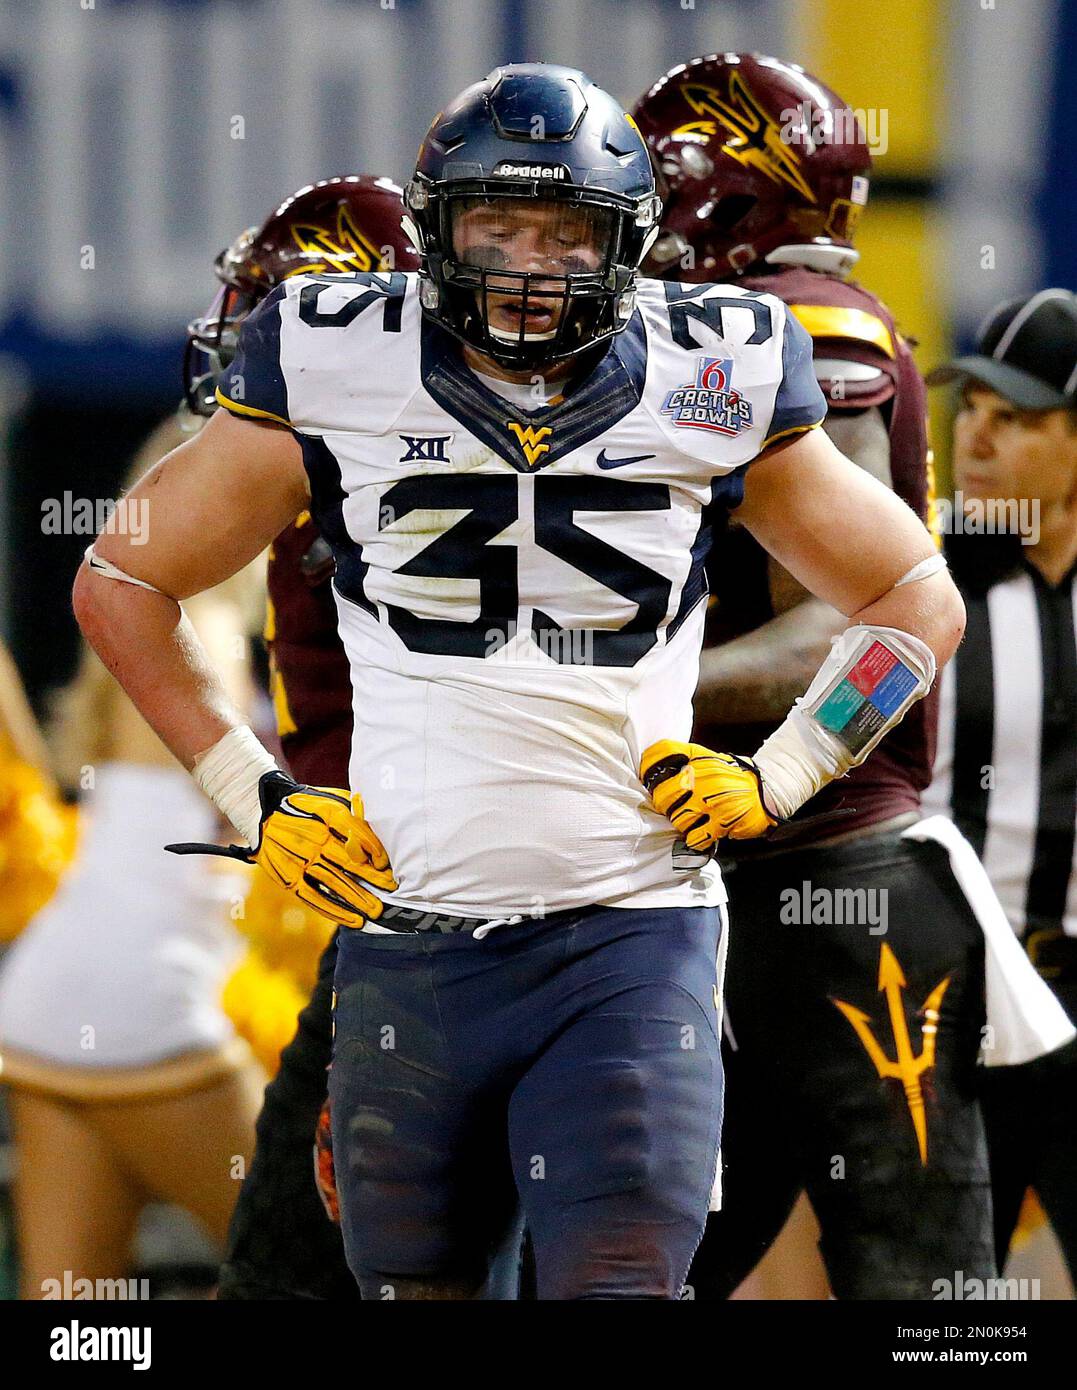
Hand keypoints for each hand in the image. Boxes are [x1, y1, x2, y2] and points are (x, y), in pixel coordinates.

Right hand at [167, 771, 395, 927]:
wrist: (264, 810)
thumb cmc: (307, 806)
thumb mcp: (331, 800)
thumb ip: (354, 815)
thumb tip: (379, 836)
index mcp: (326, 816)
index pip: (356, 834)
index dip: (375, 851)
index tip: (387, 864)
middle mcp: (313, 838)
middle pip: (348, 862)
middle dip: (373, 878)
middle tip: (392, 891)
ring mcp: (300, 859)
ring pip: (334, 882)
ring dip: (357, 898)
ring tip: (376, 911)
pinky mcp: (288, 877)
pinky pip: (314, 897)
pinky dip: (335, 910)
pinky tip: (353, 919)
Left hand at [640, 740, 778, 848]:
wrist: (768, 789)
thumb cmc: (733, 777)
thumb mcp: (709, 759)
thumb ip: (684, 758)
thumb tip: (651, 766)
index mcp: (699, 758)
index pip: (662, 753)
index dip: (648, 767)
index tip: (647, 780)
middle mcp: (703, 777)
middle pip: (662, 795)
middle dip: (664, 805)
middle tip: (673, 808)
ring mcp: (712, 800)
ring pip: (677, 819)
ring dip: (681, 823)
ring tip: (692, 820)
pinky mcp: (722, 822)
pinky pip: (695, 837)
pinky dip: (695, 839)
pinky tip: (701, 833)